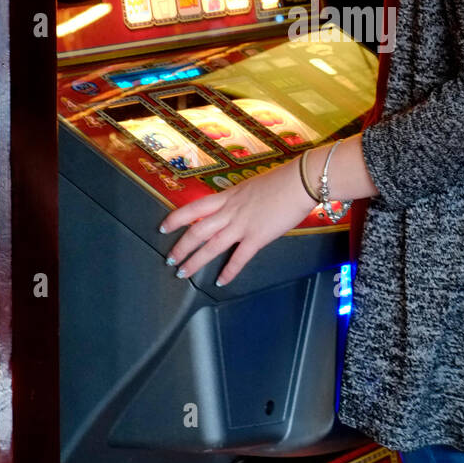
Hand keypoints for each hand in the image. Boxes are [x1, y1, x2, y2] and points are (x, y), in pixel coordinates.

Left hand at [158, 155, 316, 285]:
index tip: (163, 228)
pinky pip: (239, 258)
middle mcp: (230, 211)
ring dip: (195, 261)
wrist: (300, 181)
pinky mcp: (258, 237)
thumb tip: (233, 206)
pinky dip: (229, 271)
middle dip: (180, 247)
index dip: (176, 219)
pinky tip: (221, 282)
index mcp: (228, 196)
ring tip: (183, 274)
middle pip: (197, 230)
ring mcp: (242, 225)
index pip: (194, 208)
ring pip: (211, 246)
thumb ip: (239, 199)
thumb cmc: (280, 180)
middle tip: (170, 260)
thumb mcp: (251, 186)